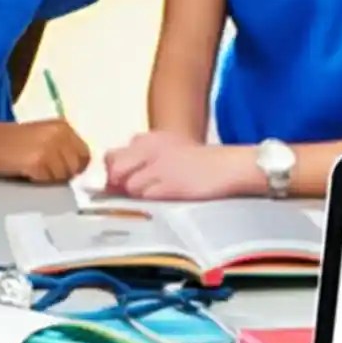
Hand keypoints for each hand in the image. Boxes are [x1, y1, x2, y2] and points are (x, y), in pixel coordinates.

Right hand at [0, 119, 90, 183]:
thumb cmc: (7, 143)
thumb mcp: (40, 138)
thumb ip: (61, 149)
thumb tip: (76, 171)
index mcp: (63, 126)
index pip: (85, 156)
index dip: (73, 168)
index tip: (56, 170)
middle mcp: (60, 134)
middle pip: (76, 169)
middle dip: (61, 175)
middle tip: (39, 171)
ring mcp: (50, 147)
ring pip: (62, 178)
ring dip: (48, 180)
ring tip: (29, 170)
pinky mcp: (38, 161)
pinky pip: (48, 182)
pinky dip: (38, 182)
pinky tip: (24, 173)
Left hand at [104, 132, 261, 200]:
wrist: (230, 166)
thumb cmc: (200, 164)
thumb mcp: (167, 151)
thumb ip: (139, 161)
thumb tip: (111, 184)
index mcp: (148, 139)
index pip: (111, 157)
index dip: (115, 174)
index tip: (123, 184)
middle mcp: (150, 147)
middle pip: (114, 170)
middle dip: (119, 186)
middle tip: (136, 193)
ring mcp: (160, 165)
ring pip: (128, 187)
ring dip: (138, 197)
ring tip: (160, 196)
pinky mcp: (171, 183)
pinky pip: (146, 197)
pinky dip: (151, 203)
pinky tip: (166, 200)